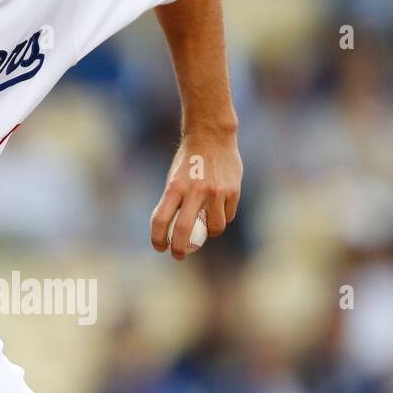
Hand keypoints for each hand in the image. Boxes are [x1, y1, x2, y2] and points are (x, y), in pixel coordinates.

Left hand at [149, 127, 241, 260]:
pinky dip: (222, 219)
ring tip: (204, 226)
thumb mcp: (174, 178)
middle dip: (180, 248)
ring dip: (207, 233)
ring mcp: (216, 192)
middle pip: (186, 230)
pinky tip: (217, 211)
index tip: (160, 247)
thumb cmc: (188, 161)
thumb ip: (173, 202)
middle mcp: (195, 190)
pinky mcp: (233, 191)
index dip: (158, 238)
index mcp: (174, 186)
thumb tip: (172, 232)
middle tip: (178, 255)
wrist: (211, 137)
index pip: (161, 219)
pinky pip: (228, 216)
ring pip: (214, 228)